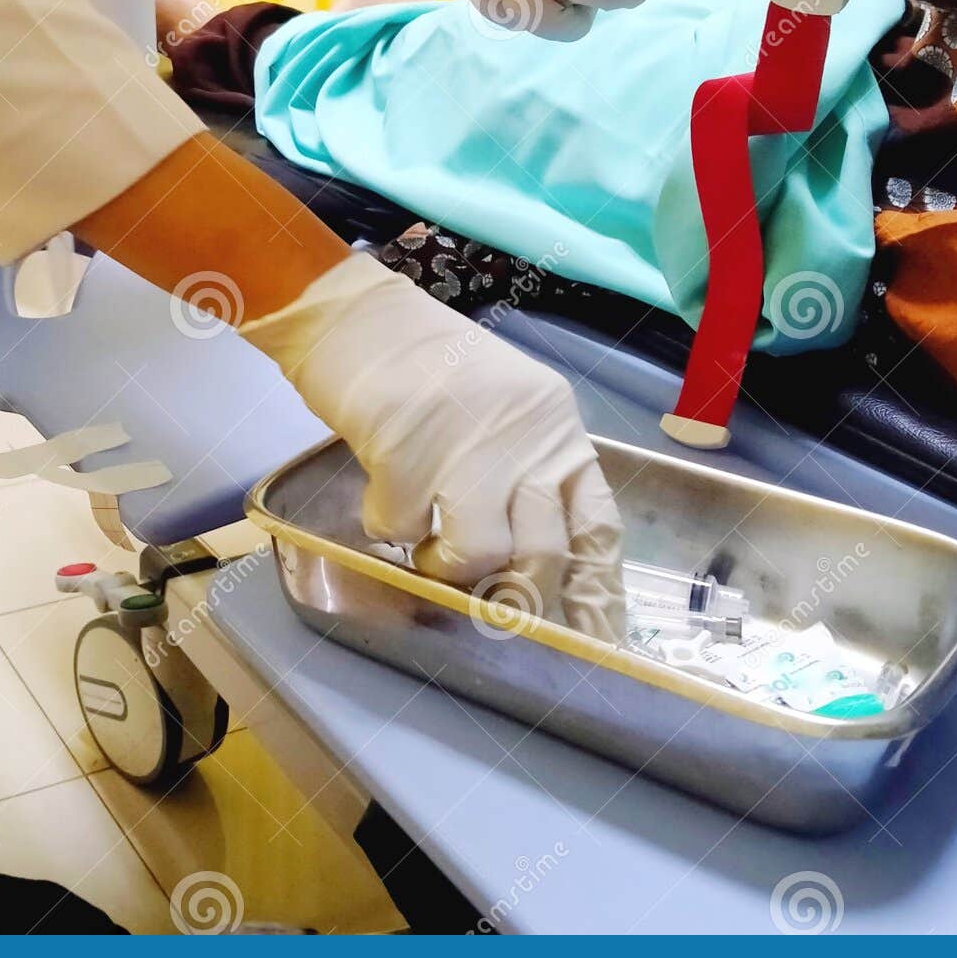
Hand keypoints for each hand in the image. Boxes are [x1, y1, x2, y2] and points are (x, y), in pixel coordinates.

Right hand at [240, 253, 625, 641]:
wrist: (358, 316)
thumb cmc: (428, 366)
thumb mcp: (503, 415)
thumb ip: (526, 477)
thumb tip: (533, 570)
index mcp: (556, 430)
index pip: (598, 528)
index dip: (596, 594)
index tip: (593, 641)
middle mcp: (526, 438)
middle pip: (544, 554)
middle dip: (512, 595)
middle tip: (479, 595)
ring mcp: (467, 444)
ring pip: (481, 555)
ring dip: (445, 567)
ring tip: (423, 544)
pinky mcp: (407, 449)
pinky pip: (401, 530)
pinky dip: (384, 526)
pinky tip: (379, 497)